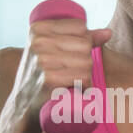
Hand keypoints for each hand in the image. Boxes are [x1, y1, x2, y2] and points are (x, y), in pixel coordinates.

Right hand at [11, 14, 111, 130]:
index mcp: (38, 29)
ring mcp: (43, 61)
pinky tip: (72, 91)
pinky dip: (84, 87)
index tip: (69, 54)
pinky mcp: (50, 81)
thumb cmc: (41, 75)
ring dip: (85, 76)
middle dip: (85, 61)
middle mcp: (38, 42)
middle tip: (68, 72)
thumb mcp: (51, 49)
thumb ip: (80, 37)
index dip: (83, 41)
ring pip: (87, 63)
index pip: (80, 27)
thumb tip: (109, 33)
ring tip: (69, 82)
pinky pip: (84, 79)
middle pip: (85, 45)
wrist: (22, 106)